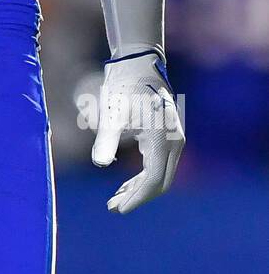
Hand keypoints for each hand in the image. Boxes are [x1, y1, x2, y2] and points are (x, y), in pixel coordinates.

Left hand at [92, 52, 184, 213]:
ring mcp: (174, 139)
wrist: (137, 64)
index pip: (154, 179)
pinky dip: (144, 176)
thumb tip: (100, 164)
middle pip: (160, 181)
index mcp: (162, 139)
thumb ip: (106, 139)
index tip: (119, 209)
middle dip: (137, 196)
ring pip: (161, 174)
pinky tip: (127, 183)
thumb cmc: (123, 87)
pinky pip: (160, 164)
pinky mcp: (169, 135)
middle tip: (113, 206)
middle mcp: (174, 141)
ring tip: (115, 199)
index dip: (137, 197)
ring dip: (140, 188)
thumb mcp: (111, 114)